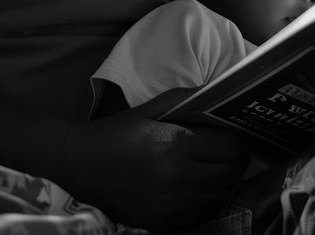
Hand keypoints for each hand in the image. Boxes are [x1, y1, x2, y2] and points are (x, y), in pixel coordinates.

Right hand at [57, 88, 248, 229]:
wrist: (80, 165)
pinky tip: (198, 190)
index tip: (229, 136)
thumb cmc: (117, 132)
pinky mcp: (164, 222)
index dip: (234, 140)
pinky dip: (207, 202)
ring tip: (215, 170)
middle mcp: (180, 178)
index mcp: (178, 145)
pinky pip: (202, 215)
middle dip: (234, 161)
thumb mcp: (150, 108)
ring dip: (223, 183)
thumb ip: (186, 98)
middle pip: (230, 173)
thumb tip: (217, 92)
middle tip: (228, 153)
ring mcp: (173, 205)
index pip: (231, 147)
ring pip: (219, 196)